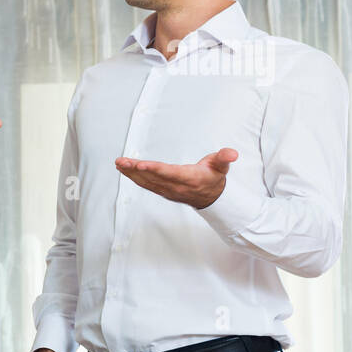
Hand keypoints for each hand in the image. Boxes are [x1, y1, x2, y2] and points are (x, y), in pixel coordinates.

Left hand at [114, 147, 236, 208]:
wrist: (211, 198)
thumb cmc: (214, 177)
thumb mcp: (221, 166)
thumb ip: (224, 158)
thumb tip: (232, 153)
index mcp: (189, 178)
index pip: (169, 173)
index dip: (154, 169)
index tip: (140, 165)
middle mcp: (176, 186)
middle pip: (153, 177)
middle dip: (136, 170)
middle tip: (121, 161)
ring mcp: (167, 190)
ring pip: (146, 182)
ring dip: (131, 173)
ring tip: (119, 163)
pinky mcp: (162, 191)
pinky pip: (145, 185)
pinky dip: (134, 177)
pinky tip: (124, 170)